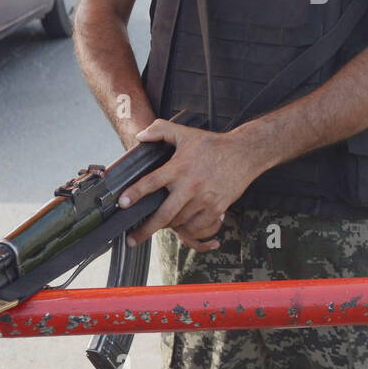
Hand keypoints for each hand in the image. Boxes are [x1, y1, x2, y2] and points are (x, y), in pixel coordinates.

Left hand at [119, 119, 260, 251]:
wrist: (244, 153)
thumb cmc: (213, 144)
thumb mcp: (185, 133)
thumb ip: (160, 130)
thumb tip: (140, 136)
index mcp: (180, 167)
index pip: (152, 182)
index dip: (135, 193)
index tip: (122, 203)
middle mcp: (190, 186)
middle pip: (164, 214)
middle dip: (145, 229)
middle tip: (132, 239)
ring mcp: (204, 200)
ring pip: (179, 223)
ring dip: (167, 227)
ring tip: (159, 226)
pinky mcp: (216, 209)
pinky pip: (197, 228)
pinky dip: (186, 230)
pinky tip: (181, 227)